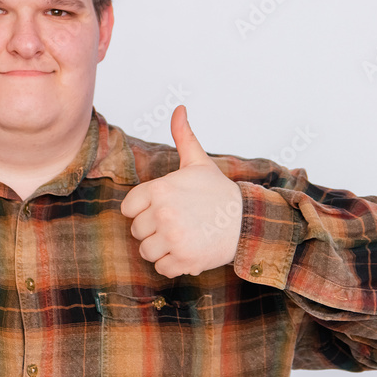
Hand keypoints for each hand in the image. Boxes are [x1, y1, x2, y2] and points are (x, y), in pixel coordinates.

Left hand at [121, 104, 241, 277]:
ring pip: (146, 251)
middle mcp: (163, 213)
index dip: (143, 210)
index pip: (129, 208)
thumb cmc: (218, 193)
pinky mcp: (184, 260)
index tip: (162, 209)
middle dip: (153, 230)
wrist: (248, 221)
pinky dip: (172, 264)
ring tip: (181, 238)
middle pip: (136, 231)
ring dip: (160, 249)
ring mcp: (173, 238)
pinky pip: (161, 268)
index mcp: (160, 189)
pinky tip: (188, 251)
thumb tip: (179, 108)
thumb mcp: (198, 163)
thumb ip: (183, 137)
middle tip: (176, 224)